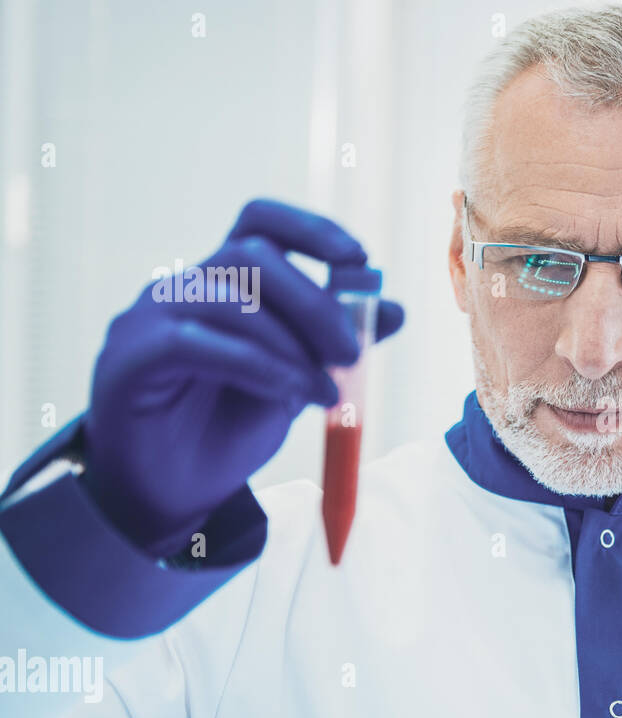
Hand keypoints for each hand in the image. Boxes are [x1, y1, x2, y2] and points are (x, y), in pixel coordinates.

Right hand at [81, 199, 403, 556]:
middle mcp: (183, 287)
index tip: (359, 259)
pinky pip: (195, 342)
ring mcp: (150, 317)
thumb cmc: (228, 431)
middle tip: (353, 354)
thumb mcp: (297, 382)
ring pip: (230, 300)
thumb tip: (395, 309)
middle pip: (252, 256)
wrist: (173, 494)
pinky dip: (255, 365)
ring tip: (323, 392)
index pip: (259, 222)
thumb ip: (334, 345)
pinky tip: (287, 395)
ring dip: (291, 345)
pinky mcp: (131, 356)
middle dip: (315, 303)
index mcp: (223, 282)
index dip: (311, 229)